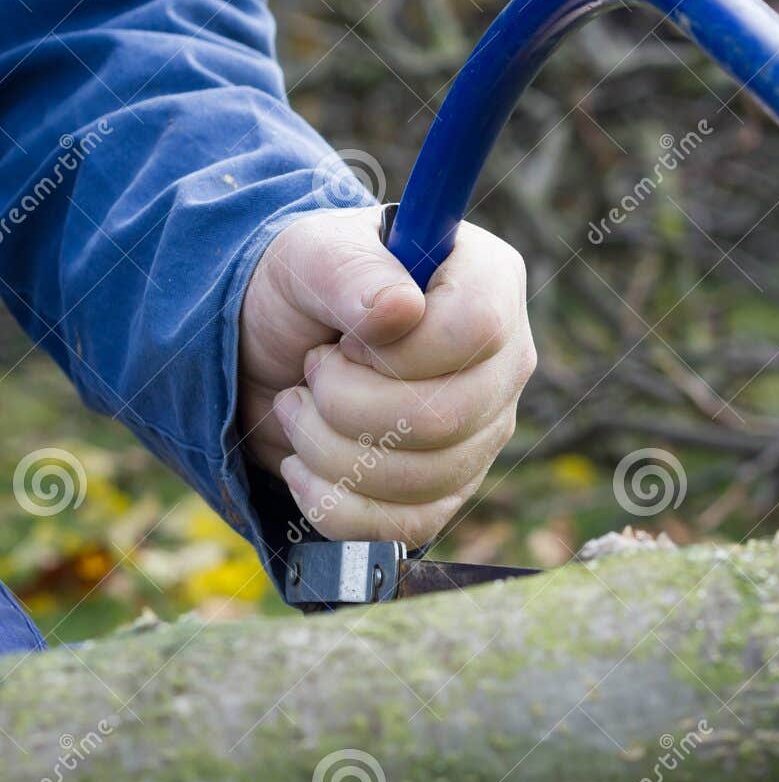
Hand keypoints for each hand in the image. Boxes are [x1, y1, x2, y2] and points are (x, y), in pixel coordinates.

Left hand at [238, 206, 535, 545]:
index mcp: (488, 283)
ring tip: (298, 407)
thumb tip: (402, 308)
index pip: (476, 329)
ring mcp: (485, 430)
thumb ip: (352, 271)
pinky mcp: (453, 489)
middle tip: (308, 371)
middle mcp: (503, 360)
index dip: (398, 350)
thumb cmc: (303, 285)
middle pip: (446, 417)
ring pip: (423, 478)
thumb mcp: (310, 255)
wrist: (273, 346)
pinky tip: (304, 465)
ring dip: (327, 450)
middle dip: (345, 406)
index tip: (345, 339)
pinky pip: (407, 526)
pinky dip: (334, 503)